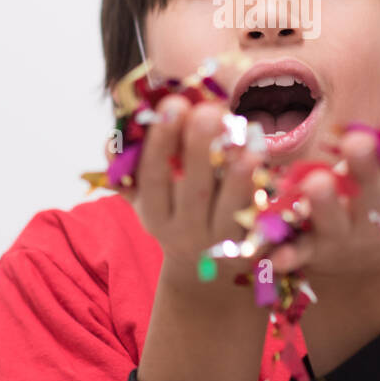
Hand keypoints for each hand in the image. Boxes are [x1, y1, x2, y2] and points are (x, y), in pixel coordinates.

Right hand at [109, 96, 265, 300]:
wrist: (206, 276)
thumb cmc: (175, 216)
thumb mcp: (147, 200)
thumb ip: (128, 171)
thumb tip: (112, 143)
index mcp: (156, 216)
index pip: (154, 178)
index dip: (161, 143)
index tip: (172, 104)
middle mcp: (186, 233)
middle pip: (194, 191)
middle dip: (200, 149)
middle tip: (208, 111)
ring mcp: (221, 243)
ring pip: (230, 209)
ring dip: (238, 175)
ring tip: (244, 139)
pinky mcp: (253, 248)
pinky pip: (260, 221)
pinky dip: (265, 195)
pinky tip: (267, 165)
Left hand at [268, 107, 379, 296]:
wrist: (360, 269)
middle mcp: (374, 217)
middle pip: (373, 193)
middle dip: (368, 167)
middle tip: (358, 141)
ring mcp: (342, 237)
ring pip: (334, 222)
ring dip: (326, 204)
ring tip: (317, 181)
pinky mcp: (311, 254)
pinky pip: (298, 254)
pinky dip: (288, 254)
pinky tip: (278, 253)